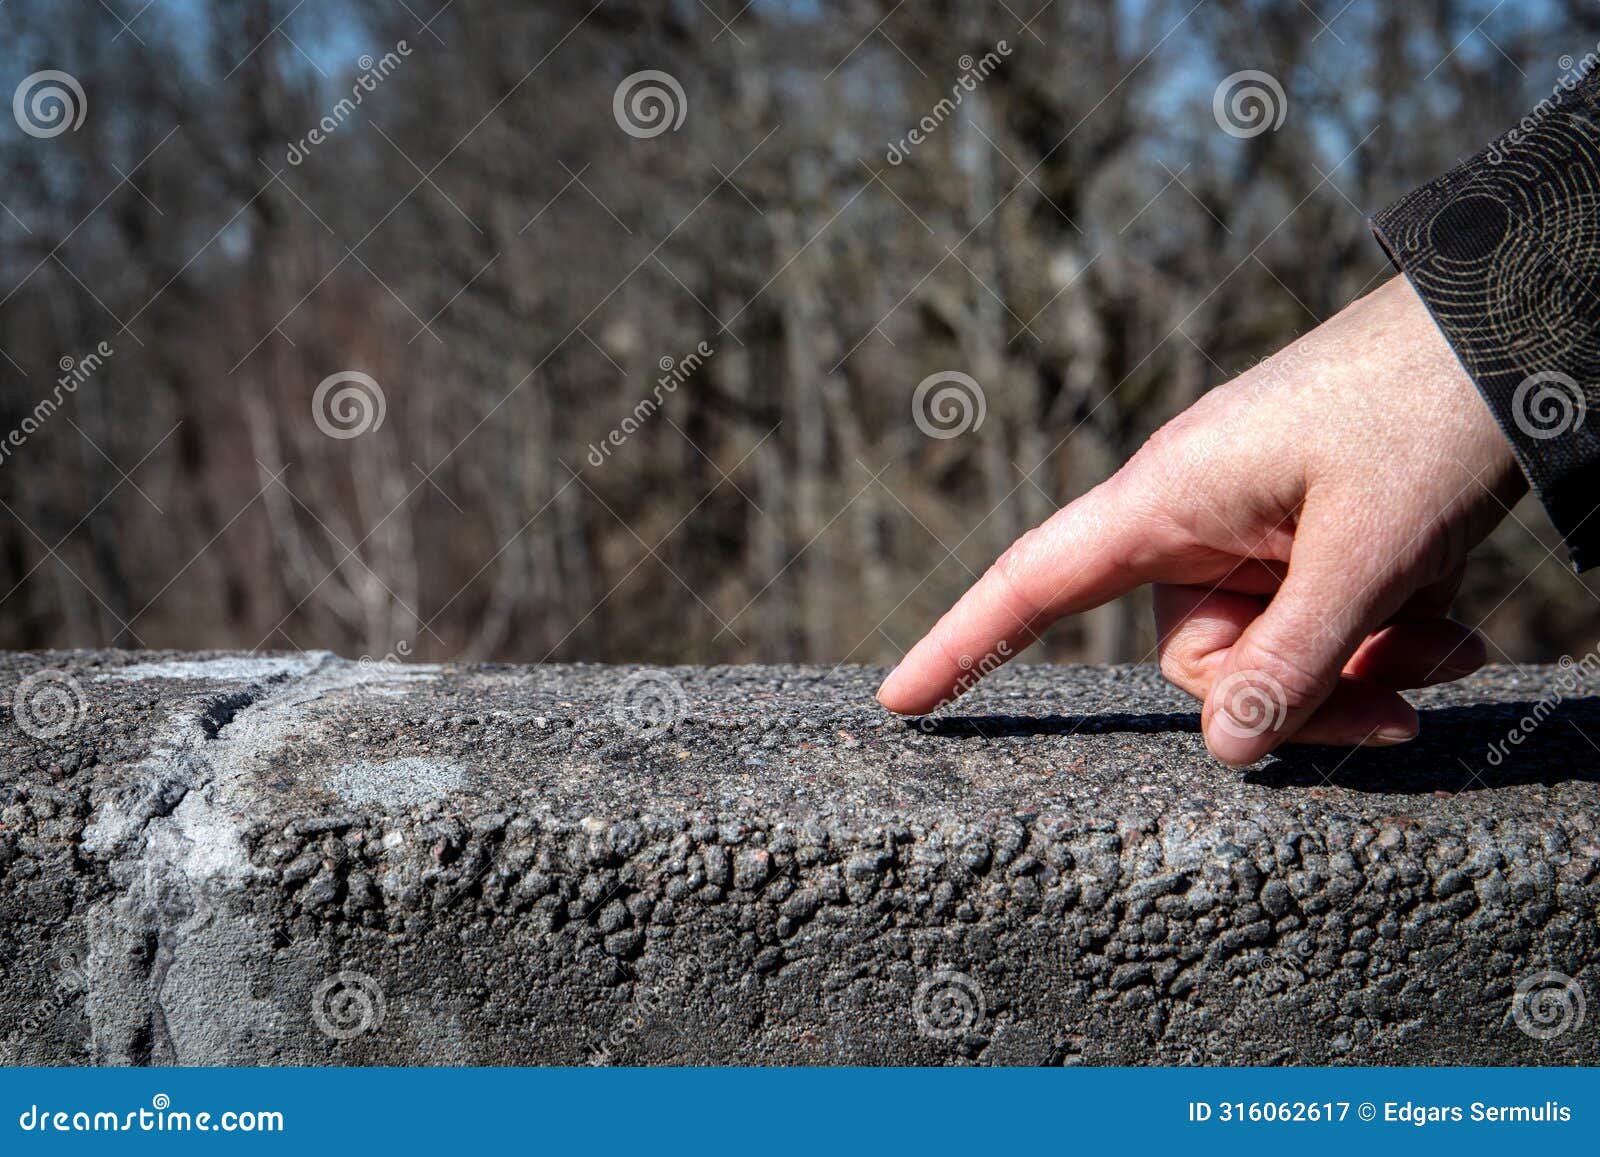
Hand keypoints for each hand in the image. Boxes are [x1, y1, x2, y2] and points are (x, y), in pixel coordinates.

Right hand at [877, 276, 1526, 764]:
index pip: (1033, 580)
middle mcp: (1196, 511)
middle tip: (1400, 709)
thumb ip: (1295, 659)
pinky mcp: (1307, 523)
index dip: (959, 644)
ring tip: (1448, 646)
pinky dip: (1376, 634)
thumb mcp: (1372, 552)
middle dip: (1298, 692)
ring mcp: (1255, 518)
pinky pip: (1311, 613)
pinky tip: (1449, 622)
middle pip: (1199, 654)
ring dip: (1355, 664)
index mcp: (1171, 496)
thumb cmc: (1430, 412)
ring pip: (1270, 644)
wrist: (1518, 325)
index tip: (897, 701)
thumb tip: (1224, 752)